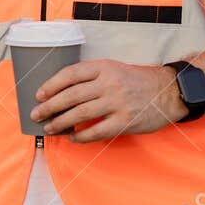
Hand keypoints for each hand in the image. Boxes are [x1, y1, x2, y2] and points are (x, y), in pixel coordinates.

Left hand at [30, 59, 184, 141]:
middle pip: (71, 96)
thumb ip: (91, 77)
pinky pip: (96, 131)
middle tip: (36, 115)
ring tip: (49, 128)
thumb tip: (61, 92)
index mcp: (104, 67)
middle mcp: (109, 83)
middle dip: (50, 106)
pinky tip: (72, 138)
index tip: (39, 94)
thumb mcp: (114, 68)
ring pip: (80, 114)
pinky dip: (81, 136)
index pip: (70, 74)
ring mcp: (117, 103)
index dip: (51, 85)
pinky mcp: (125, 122)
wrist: (168, 91)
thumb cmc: (136, 80)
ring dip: (60, 122)